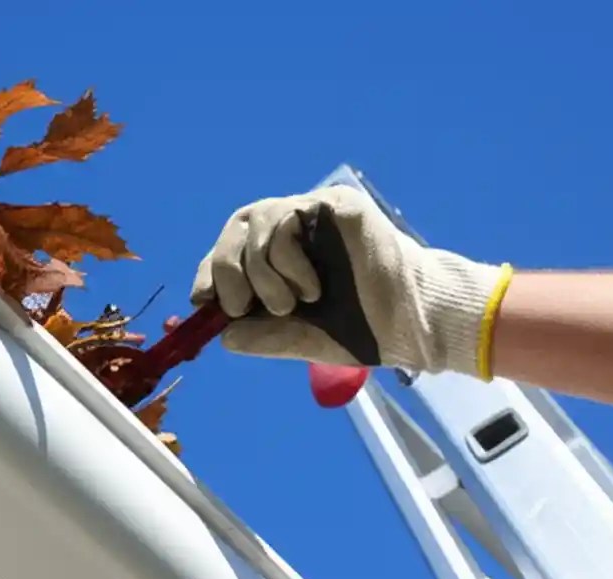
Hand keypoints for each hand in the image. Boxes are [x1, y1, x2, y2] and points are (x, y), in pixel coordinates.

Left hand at [190, 185, 512, 376]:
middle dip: (226, 272)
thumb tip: (220, 334)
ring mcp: (312, 214)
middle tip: (242, 307)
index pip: (228, 251)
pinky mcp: (333, 204)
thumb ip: (258, 335)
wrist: (409, 325)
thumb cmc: (357, 330)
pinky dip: (286, 259)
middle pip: (234, 230)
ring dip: (260, 272)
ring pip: (254, 222)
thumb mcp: (296, 339)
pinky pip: (285, 218)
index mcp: (279, 259)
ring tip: (292, 303)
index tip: (203, 303)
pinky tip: (312, 287)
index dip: (208, 273)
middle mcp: (291, 230)